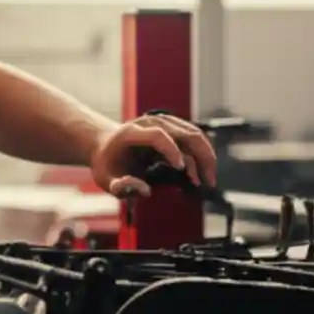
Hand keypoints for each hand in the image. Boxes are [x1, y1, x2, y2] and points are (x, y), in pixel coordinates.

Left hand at [89, 114, 216, 197]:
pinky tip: (201, 172)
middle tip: (208, 182)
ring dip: (206, 156)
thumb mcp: (106, 180)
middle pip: (184, 132)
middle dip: (201, 156)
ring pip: (194, 133)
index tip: (181, 169)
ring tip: (207, 181)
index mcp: (131, 133)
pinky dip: (202, 153)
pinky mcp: (171, 127)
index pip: (157, 135)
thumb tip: (145, 190)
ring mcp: (162, 122)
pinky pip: (193, 137)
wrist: (106, 146)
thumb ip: (120, 187)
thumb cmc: (107, 164)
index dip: (171, 150)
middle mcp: (149, 123)